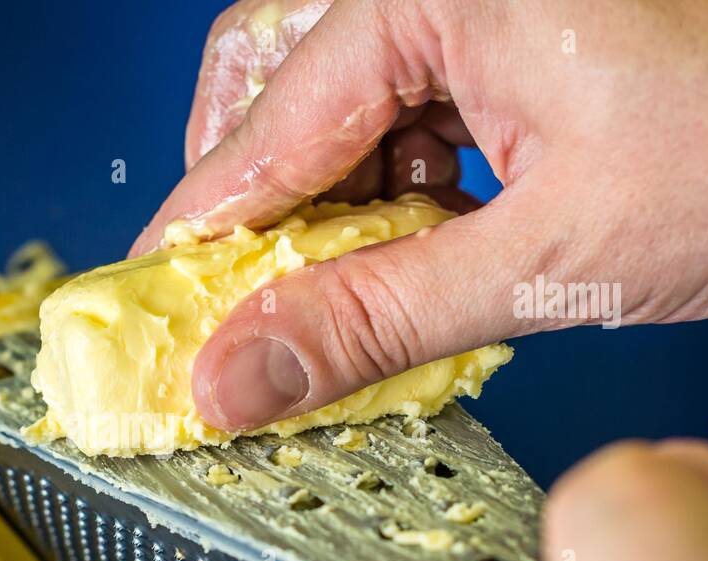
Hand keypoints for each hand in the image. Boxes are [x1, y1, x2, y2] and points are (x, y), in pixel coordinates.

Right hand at [133, 0, 707, 431]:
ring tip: (361, 285)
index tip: (156, 309)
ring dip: (330, 202)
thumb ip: (374, 319)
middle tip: (252, 294)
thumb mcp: (551, 257)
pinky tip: (425, 246)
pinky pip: (405, 103)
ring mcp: (485, 1)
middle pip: (277, 74)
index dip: (205, 231)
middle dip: (259, 195)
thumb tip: (238, 375)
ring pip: (339, 95)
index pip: (270, 122)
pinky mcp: (518, 35)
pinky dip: (395, 188)